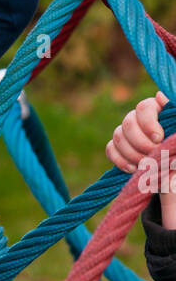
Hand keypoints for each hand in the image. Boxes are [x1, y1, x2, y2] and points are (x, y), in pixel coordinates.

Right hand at [106, 90, 175, 227]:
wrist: (174, 182)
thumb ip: (173, 128)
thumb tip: (162, 97)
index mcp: (161, 113)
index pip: (146, 106)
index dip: (148, 121)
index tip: (158, 138)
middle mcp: (144, 120)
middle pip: (128, 120)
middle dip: (139, 142)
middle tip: (151, 156)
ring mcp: (130, 134)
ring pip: (118, 135)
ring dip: (130, 153)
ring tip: (145, 166)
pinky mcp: (120, 148)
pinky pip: (110, 148)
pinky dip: (119, 160)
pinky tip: (133, 169)